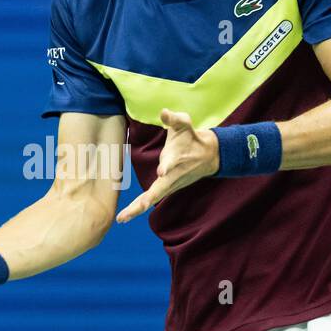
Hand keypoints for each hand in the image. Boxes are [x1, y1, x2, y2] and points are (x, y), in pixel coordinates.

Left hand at [115, 108, 219, 223]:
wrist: (208, 156)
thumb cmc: (191, 137)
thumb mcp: (185, 124)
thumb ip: (174, 119)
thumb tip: (164, 112)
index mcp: (177, 159)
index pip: (172, 162)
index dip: (167, 166)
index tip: (162, 171)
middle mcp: (173, 175)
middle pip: (159, 190)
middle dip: (148, 199)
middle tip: (138, 207)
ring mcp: (170, 185)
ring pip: (153, 198)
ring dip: (137, 209)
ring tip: (122, 218)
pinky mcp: (167, 189)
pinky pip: (150, 199)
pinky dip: (137, 208)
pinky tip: (124, 217)